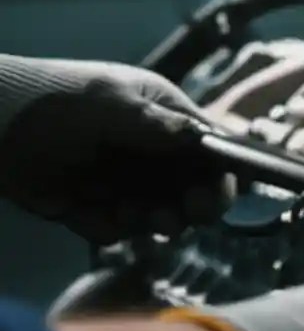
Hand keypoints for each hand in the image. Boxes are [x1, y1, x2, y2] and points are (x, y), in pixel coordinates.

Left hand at [0, 54, 232, 242]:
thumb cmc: (55, 100)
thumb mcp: (110, 104)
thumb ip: (157, 124)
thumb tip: (204, 137)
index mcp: (165, 119)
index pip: (212, 150)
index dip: (222, 175)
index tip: (214, 195)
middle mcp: (153, 154)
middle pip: (195, 191)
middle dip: (193, 207)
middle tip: (180, 216)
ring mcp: (126, 183)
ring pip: (162, 216)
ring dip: (155, 222)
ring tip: (136, 217)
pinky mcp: (96, 209)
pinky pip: (118, 230)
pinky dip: (109, 227)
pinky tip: (90, 215)